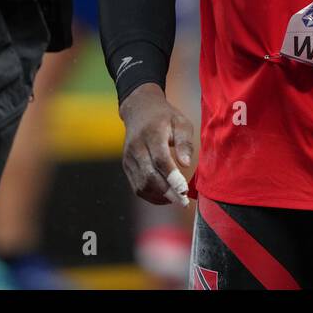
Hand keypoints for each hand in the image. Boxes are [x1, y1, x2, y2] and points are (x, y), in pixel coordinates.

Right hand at [118, 83, 195, 205]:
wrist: (140, 110)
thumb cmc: (166, 118)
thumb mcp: (181, 122)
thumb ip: (184, 142)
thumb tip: (186, 164)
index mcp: (151, 133)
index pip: (160, 159)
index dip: (172, 177)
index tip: (184, 191)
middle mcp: (136, 147)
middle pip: (150, 176)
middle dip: (168, 192)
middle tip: (184, 202)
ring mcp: (129, 157)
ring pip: (142, 184)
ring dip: (160, 196)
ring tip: (176, 200)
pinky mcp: (126, 166)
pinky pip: (137, 187)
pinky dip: (151, 196)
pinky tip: (165, 197)